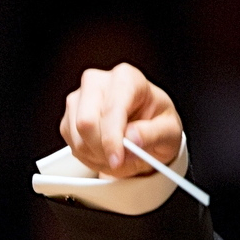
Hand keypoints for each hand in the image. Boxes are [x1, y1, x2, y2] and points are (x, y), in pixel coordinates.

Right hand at [60, 63, 183, 177]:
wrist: (145, 127)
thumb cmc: (158, 123)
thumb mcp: (169, 131)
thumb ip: (153, 134)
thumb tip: (132, 138)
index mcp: (127, 78)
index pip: (111, 110)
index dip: (112, 139)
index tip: (118, 160)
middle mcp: (99, 82)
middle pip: (86, 122)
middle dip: (102, 150)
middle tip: (121, 161)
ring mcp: (79, 97)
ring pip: (77, 137)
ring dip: (98, 156)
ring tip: (118, 156)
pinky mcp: (69, 115)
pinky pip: (72, 144)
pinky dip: (89, 157)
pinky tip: (106, 153)